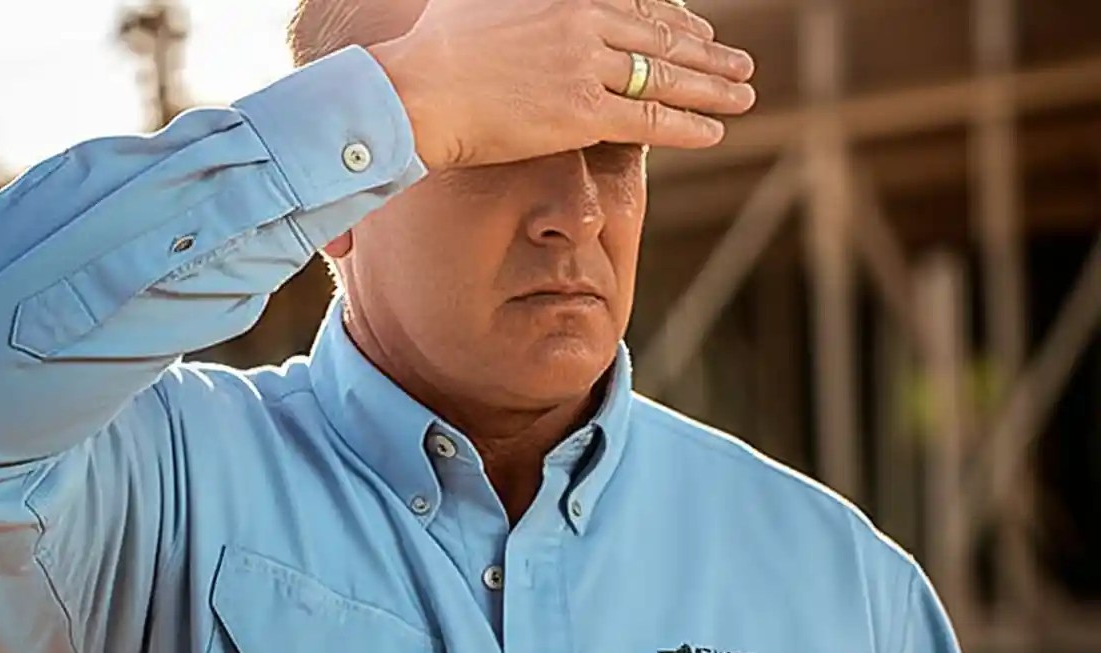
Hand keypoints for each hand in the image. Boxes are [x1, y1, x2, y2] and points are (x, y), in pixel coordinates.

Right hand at [368, 0, 755, 170]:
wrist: (418, 89)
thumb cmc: (433, 47)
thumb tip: (512, 3)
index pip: (639, 6)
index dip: (676, 22)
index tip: (700, 31)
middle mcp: (585, 23)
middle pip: (662, 40)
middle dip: (707, 53)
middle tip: (738, 64)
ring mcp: (587, 67)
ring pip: (666, 78)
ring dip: (712, 88)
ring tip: (743, 95)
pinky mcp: (582, 113)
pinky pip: (650, 120)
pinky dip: (688, 126)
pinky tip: (715, 131)